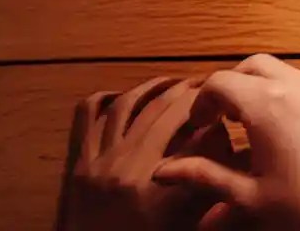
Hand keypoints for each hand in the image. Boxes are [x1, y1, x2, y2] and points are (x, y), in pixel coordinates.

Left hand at [62, 77, 216, 230]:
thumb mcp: (181, 221)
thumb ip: (203, 185)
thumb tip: (220, 145)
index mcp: (153, 182)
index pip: (192, 130)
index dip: (211, 111)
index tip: (223, 106)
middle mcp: (124, 163)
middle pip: (161, 109)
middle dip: (187, 91)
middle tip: (204, 85)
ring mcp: (95, 159)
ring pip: (126, 104)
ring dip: (152, 87)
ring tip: (171, 83)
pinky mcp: (76, 162)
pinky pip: (87, 116)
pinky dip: (105, 99)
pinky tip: (122, 97)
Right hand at [153, 54, 299, 230]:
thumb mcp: (248, 194)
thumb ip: (203, 176)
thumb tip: (162, 172)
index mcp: (268, 105)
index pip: (220, 82)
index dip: (202, 103)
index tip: (197, 127)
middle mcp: (296, 88)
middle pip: (251, 66)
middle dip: (230, 86)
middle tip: (219, 119)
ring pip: (280, 71)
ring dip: (258, 88)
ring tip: (247, 126)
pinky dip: (283, 95)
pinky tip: (279, 133)